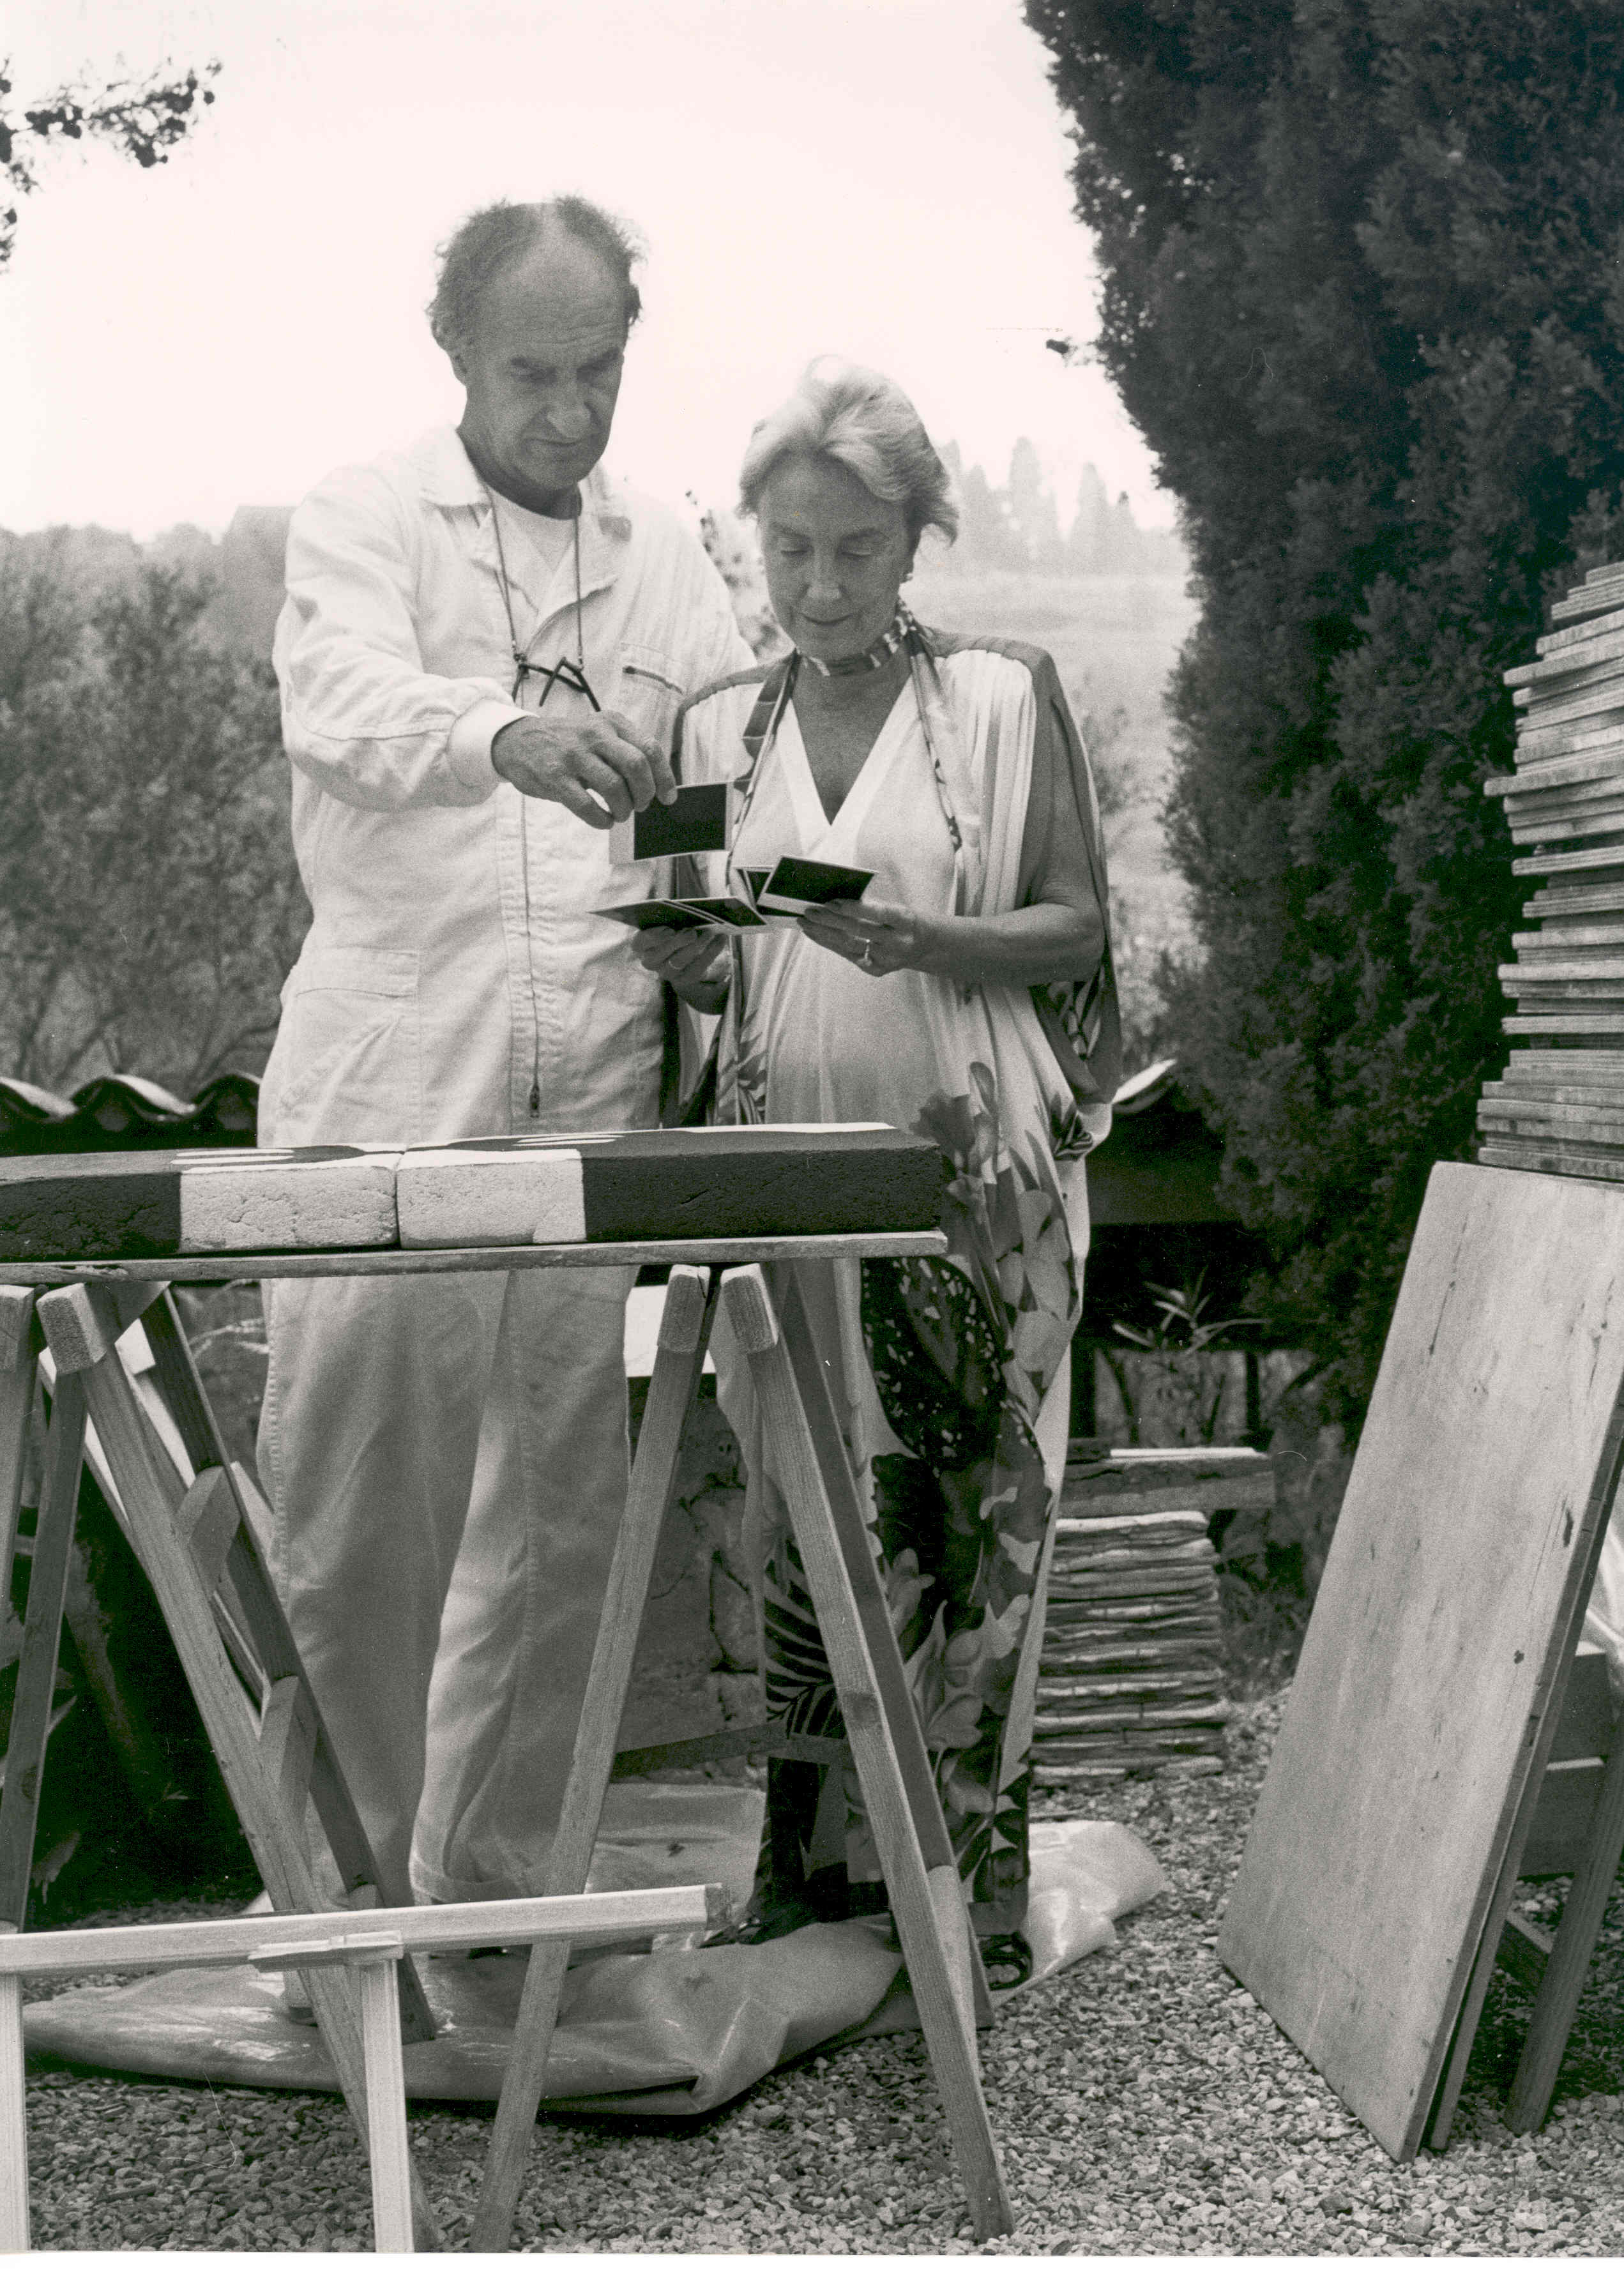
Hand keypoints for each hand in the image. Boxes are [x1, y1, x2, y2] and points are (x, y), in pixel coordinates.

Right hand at [492, 707, 675, 826]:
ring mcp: (574, 756)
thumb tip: (657, 785)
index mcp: (611, 723)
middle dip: (644, 794)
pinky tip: (603, 820)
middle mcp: (594, 735)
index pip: (650, 749)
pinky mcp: (555, 777)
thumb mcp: (598, 733)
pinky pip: (587, 806)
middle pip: (636, 767)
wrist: (518, 741)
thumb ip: (625, 750)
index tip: (667, 797)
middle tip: (640, 806)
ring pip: (614, 788)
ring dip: (623, 809)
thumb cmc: (567, 743)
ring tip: (619, 814)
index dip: (664, 777)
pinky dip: (601, 820)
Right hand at [630, 924, 729, 1006]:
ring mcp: (666, 973)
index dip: (653, 936)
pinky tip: (721, 938)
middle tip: (692, 931)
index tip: (669, 928)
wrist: (687, 954)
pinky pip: (698, 967)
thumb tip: (688, 911)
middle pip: (659, 954)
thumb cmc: (675, 930)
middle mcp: (650, 961)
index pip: (639, 942)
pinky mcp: (684, 980)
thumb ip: (671, 917)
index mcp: (642, 945)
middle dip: (677, 942)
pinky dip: (711, 951)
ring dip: (696, 946)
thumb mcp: (670, 921)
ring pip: (679, 961)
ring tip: (709, 932)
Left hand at [797, 896, 940, 976]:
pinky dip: (830, 944)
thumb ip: (872, 905)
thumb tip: (834, 901)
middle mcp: (897, 942)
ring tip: (805, 923)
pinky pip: (849, 955)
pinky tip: (815, 935)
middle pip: (858, 931)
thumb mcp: (897, 908)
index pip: (877, 913)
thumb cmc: (904, 920)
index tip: (831, 902)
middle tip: (809, 911)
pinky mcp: (878, 970)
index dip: (854, 908)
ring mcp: (887, 959)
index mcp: (905, 921)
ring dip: (823, 933)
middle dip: (830, 920)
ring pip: (849, 945)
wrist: (926, 945)